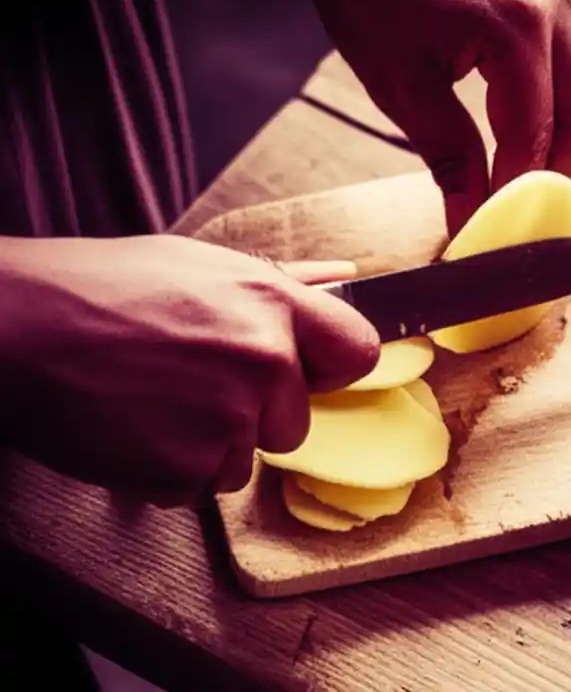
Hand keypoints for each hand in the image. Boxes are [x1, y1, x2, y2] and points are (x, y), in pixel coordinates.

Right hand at [0, 235, 379, 505]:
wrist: (15, 330)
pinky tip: (132, 429)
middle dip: (253, 415)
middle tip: (189, 384)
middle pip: (296, 422)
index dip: (330, 369)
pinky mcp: (189, 466)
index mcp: (272, 305)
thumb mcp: (199, 264)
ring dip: (207, 446)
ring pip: (246, 459)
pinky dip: (168, 471)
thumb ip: (283, 282)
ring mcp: (229, 418)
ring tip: (151, 402)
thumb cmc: (98, 289)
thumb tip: (347, 277)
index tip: (306, 373)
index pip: (358, 351)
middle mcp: (264, 361)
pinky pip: (199, 486)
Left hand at [304, 0, 570, 233]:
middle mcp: (557, 7)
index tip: (494, 233)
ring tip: (554, 153)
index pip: (533, 137)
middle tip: (520, 204)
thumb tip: (473, 221)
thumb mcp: (400, 84)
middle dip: (559, 173)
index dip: (515, 195)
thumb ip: (449, 156)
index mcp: (516, 28)